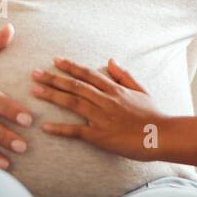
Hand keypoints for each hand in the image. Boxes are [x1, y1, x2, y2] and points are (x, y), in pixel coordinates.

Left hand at [33, 57, 165, 160]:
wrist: (162, 135)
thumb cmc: (154, 115)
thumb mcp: (141, 90)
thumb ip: (124, 75)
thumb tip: (111, 60)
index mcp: (115, 89)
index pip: (88, 74)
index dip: (70, 66)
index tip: (55, 60)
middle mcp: (106, 100)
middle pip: (75, 86)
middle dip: (53, 78)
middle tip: (34, 73)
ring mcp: (102, 117)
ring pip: (72, 103)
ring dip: (52, 95)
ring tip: (35, 90)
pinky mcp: (100, 136)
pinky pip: (76, 131)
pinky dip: (60, 129)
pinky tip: (45, 127)